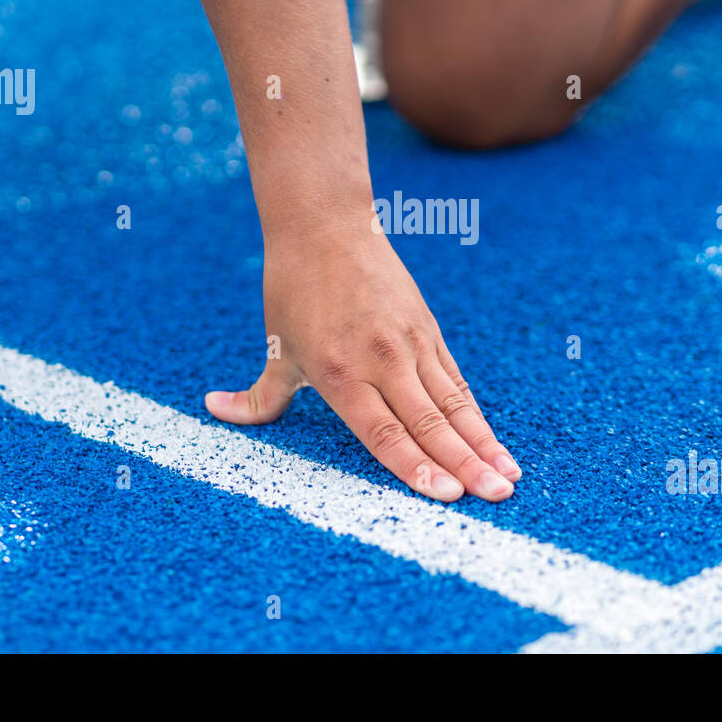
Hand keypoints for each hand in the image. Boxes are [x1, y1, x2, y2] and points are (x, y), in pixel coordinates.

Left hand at [206, 223, 520, 501]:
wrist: (325, 224)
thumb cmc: (294, 289)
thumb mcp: (276, 346)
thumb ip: (258, 395)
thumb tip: (214, 411)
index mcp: (339, 372)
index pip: (383, 432)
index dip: (415, 467)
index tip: (446, 496)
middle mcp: (380, 360)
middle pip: (429, 423)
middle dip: (464, 464)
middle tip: (495, 497)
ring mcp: (410, 344)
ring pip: (453, 404)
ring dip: (483, 444)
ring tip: (508, 477)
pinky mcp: (427, 330)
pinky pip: (455, 381)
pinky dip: (476, 415)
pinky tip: (493, 442)